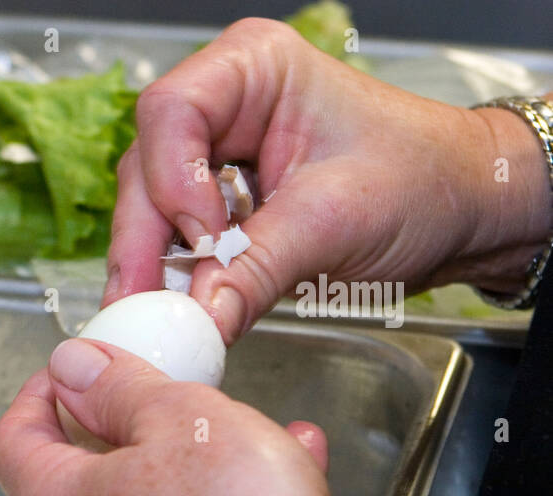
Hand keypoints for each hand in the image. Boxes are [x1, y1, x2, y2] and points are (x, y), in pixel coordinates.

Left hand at [0, 336, 352, 495]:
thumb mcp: (176, 413)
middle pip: (70, 478)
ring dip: (184, 463)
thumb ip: (116, 384)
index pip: (12, 439)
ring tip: (246, 428)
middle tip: (155, 395)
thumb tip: (73, 368)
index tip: (75, 370)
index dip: (40, 394)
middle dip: (118, 427)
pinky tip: (282, 476)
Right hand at [106, 17, 552, 342]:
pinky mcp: (216, 207)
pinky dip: (173, 279)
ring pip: (149, 211)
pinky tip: (177, 308)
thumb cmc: (422, 180)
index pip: (172, 112)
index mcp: (253, 70)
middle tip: (143, 302)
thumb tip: (200, 317)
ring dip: (152, 267)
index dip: (172, 179)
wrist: (459, 211)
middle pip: (146, 169)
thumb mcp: (335, 223)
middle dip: (146, 240)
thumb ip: (257, 269)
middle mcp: (222, 108)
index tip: (199, 239)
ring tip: (158, 316)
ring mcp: (213, 159)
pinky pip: (173, 242)